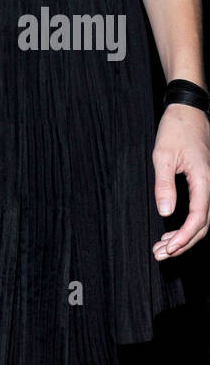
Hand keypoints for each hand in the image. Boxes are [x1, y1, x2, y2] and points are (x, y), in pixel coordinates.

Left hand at [152, 103, 209, 257]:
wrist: (188, 111)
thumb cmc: (176, 129)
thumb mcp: (163, 154)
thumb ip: (164, 184)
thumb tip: (166, 213)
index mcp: (204, 180)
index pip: (199, 217)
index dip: (185, 236)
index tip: (169, 248)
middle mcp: (209, 185)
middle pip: (203, 225)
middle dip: (183, 243)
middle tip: (160, 254)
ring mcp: (207, 184)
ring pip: (202, 220)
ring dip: (184, 237)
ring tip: (163, 248)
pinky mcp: (202, 183)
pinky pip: (199, 210)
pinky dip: (186, 225)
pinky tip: (171, 232)